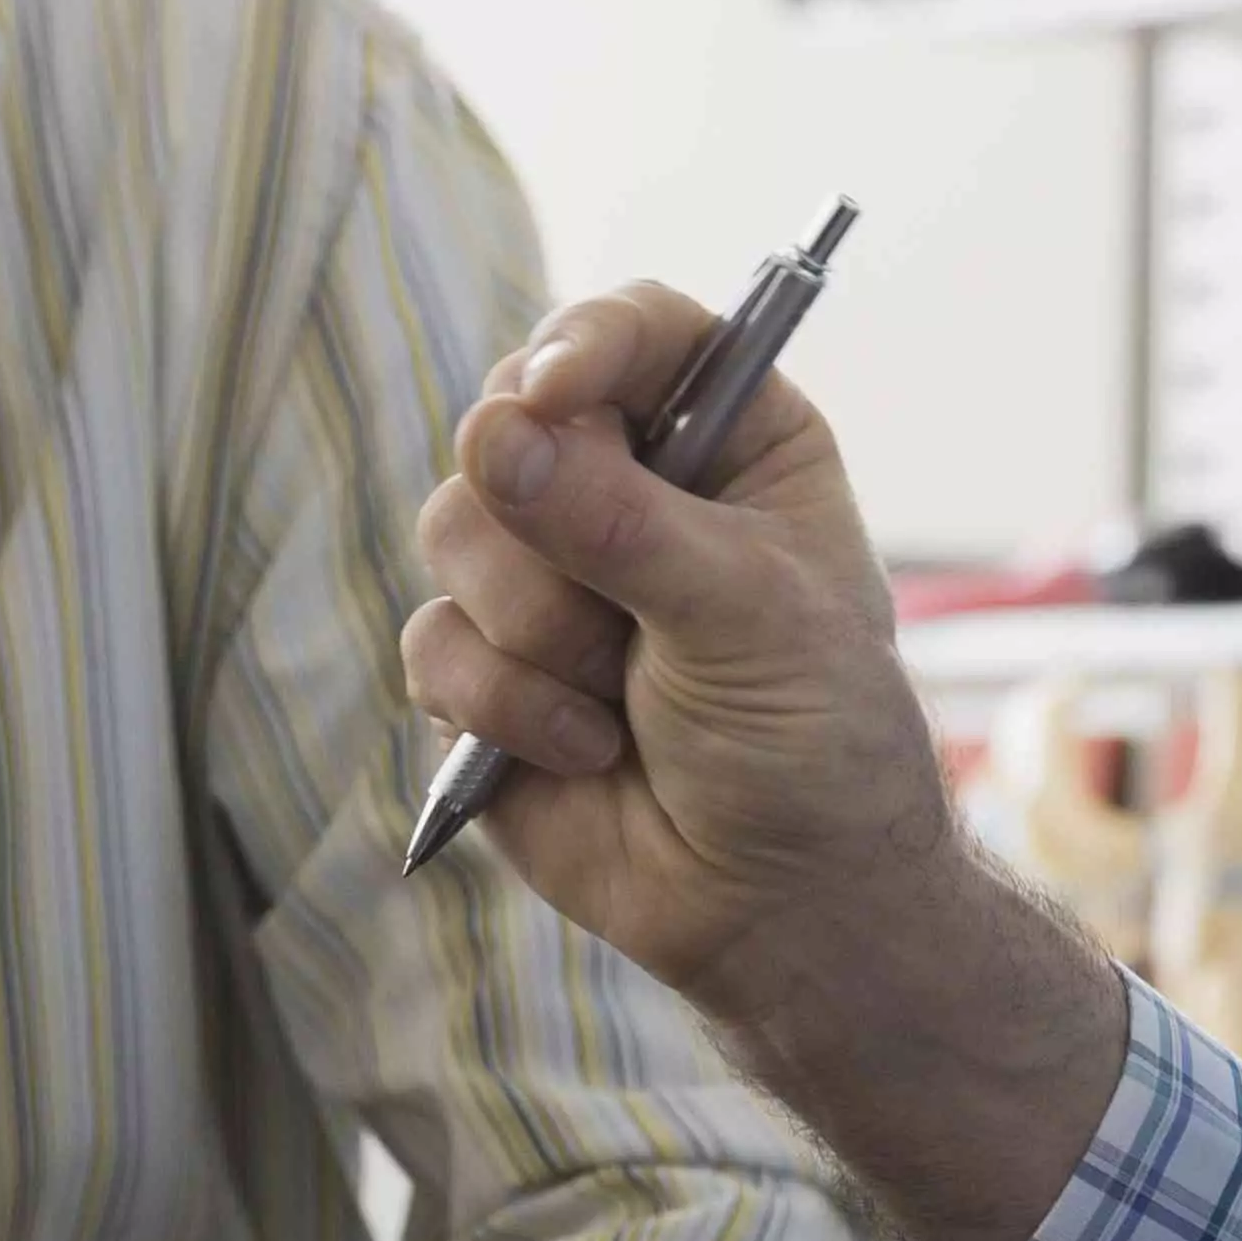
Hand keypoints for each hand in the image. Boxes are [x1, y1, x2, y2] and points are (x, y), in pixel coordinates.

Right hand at [402, 288, 1131, 1240]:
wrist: (782, 907)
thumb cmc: (811, 743)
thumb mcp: (747, 614)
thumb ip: (621, 522)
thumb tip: (497, 436)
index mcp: (727, 441)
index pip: (637, 333)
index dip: (584, 348)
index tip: (552, 396)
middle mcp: (628, 487)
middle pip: (510, 422)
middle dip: (550, 533)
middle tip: (622, 612)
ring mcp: (547, 575)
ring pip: (452, 530)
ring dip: (535, 632)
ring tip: (622, 699)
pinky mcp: (485, 668)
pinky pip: (430, 642)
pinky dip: (502, 705)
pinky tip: (583, 751)